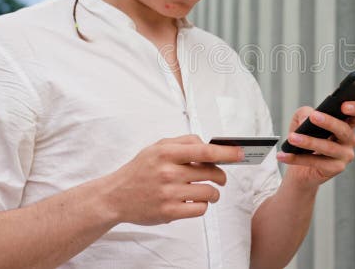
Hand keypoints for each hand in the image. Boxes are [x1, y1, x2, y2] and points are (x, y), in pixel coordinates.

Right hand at [100, 134, 242, 224]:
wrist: (114, 196)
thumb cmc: (140, 170)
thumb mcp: (157, 147)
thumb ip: (183, 142)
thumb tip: (210, 145)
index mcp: (166, 153)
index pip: (204, 151)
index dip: (226, 152)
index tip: (240, 153)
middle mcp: (167, 172)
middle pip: (211, 172)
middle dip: (221, 175)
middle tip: (220, 177)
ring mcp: (168, 194)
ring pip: (209, 192)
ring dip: (214, 192)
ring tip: (209, 191)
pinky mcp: (169, 212)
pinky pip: (200, 209)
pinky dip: (202, 205)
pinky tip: (194, 201)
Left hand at [276, 101, 354, 188]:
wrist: (300, 169)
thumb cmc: (305, 139)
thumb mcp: (301, 120)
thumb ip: (304, 113)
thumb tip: (307, 118)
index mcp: (347, 123)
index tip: (344, 105)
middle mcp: (350, 140)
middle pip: (344, 129)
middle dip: (329, 122)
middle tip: (313, 116)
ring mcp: (345, 156)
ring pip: (329, 147)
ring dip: (308, 142)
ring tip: (292, 137)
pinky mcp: (335, 169)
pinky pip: (316, 162)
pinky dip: (297, 158)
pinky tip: (284, 155)